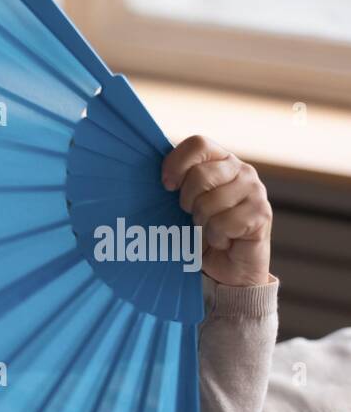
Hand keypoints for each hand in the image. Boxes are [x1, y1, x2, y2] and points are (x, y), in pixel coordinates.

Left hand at [161, 135, 273, 287]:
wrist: (227, 267)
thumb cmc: (200, 232)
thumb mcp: (183, 205)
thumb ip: (175, 184)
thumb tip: (150, 176)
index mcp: (221, 161)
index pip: (198, 144)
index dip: (177, 164)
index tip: (167, 186)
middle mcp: (242, 170)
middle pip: (200, 175)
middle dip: (187, 202)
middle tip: (193, 217)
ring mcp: (255, 190)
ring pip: (210, 202)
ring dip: (202, 223)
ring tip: (210, 229)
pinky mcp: (262, 213)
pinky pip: (224, 223)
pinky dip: (216, 238)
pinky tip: (224, 240)